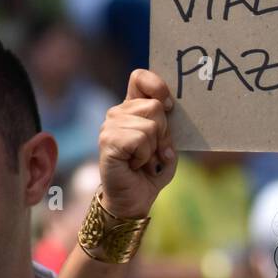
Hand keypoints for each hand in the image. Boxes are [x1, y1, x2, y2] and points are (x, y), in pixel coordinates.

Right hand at [98, 70, 178, 218]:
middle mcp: (117, 113)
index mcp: (132, 108)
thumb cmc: (151, 171)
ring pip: (150, 125)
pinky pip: (140, 139)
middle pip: (154, 106)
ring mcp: (109, 126)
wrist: (133, 199)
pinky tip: (135, 165)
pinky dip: (145, 156)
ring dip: (154, 148)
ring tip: (143, 160)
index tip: (169, 106)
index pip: (140, 78)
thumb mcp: (167, 145)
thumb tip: (166, 107)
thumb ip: (168, 126)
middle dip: (163, 133)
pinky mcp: (107, 141)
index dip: (158, 86)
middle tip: (154, 152)